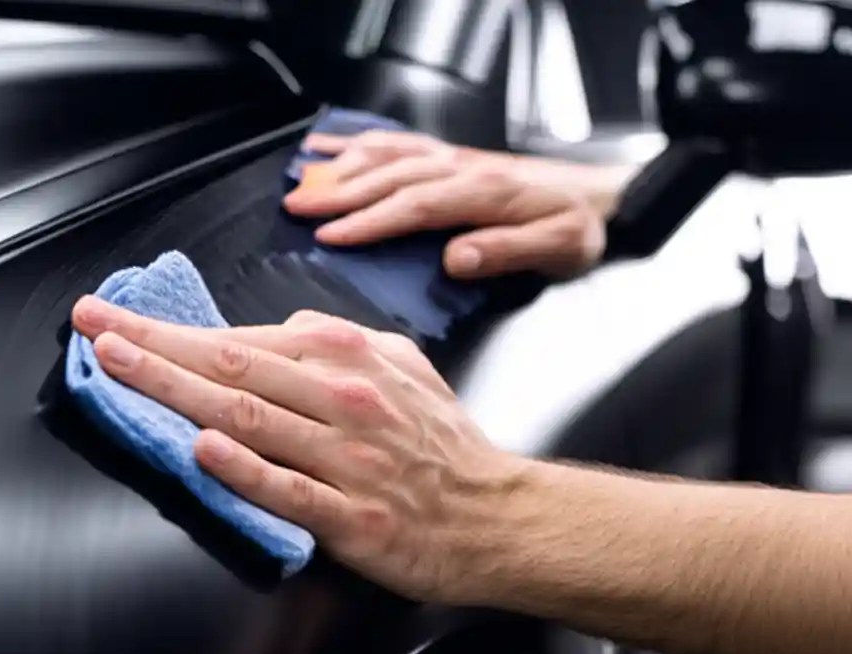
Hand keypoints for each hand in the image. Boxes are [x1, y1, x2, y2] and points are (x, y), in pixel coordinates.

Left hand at [71, 296, 528, 603]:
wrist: (497, 516)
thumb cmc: (440, 445)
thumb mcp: (402, 366)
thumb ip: (339, 341)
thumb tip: (281, 329)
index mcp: (346, 358)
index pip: (239, 336)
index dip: (169, 328)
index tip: (115, 317)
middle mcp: (340, 399)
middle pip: (230, 365)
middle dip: (152, 343)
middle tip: (94, 326)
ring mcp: (344, 457)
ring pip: (247, 415)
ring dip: (176, 388)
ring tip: (120, 368)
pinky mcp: (351, 515)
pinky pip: (288, 487)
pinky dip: (244, 466)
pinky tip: (201, 447)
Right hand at [286, 130, 632, 279]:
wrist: (607, 196)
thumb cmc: (582, 228)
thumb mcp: (560, 249)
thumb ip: (507, 252)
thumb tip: (455, 259)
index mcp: (485, 192)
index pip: (416, 206)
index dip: (371, 221)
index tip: (332, 237)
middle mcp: (463, 168)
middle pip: (391, 177)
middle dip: (339, 193)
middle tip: (297, 209)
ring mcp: (453, 158)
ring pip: (389, 156)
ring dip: (342, 167)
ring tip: (302, 182)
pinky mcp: (451, 156)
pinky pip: (398, 142)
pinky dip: (360, 143)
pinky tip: (330, 146)